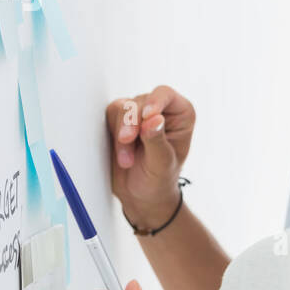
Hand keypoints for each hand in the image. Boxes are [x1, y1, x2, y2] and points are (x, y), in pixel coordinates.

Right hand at [105, 85, 195, 227]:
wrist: (141, 195)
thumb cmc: (159, 179)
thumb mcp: (162, 163)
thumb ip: (157, 141)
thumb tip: (153, 118)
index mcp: (180, 114)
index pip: (165, 94)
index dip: (154, 101)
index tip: (147, 116)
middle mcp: (160, 109)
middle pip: (139, 101)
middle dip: (131, 124)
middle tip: (127, 142)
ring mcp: (138, 115)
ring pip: (121, 108)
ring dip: (121, 134)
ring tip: (127, 160)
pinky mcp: (119, 122)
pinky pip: (109, 117)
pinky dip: (112, 135)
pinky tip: (122, 155)